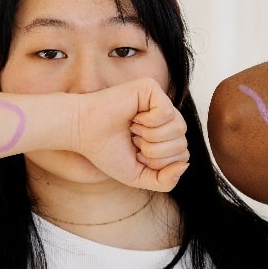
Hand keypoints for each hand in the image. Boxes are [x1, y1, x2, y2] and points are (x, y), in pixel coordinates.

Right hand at [73, 77, 189, 190]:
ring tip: (133, 129)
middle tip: (132, 140)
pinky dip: (148, 122)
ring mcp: (159, 100)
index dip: (158, 163)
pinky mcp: (150, 87)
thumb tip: (185, 165)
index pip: (182, 155)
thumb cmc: (106, 151)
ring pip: (178, 128)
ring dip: (151, 137)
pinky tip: (133, 117)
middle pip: (182, 144)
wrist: (82, 132)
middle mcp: (165, 116)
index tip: (136, 153)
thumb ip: (165, 181)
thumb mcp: (139, 176)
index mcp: (164, 134)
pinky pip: (166, 112)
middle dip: (154, 151)